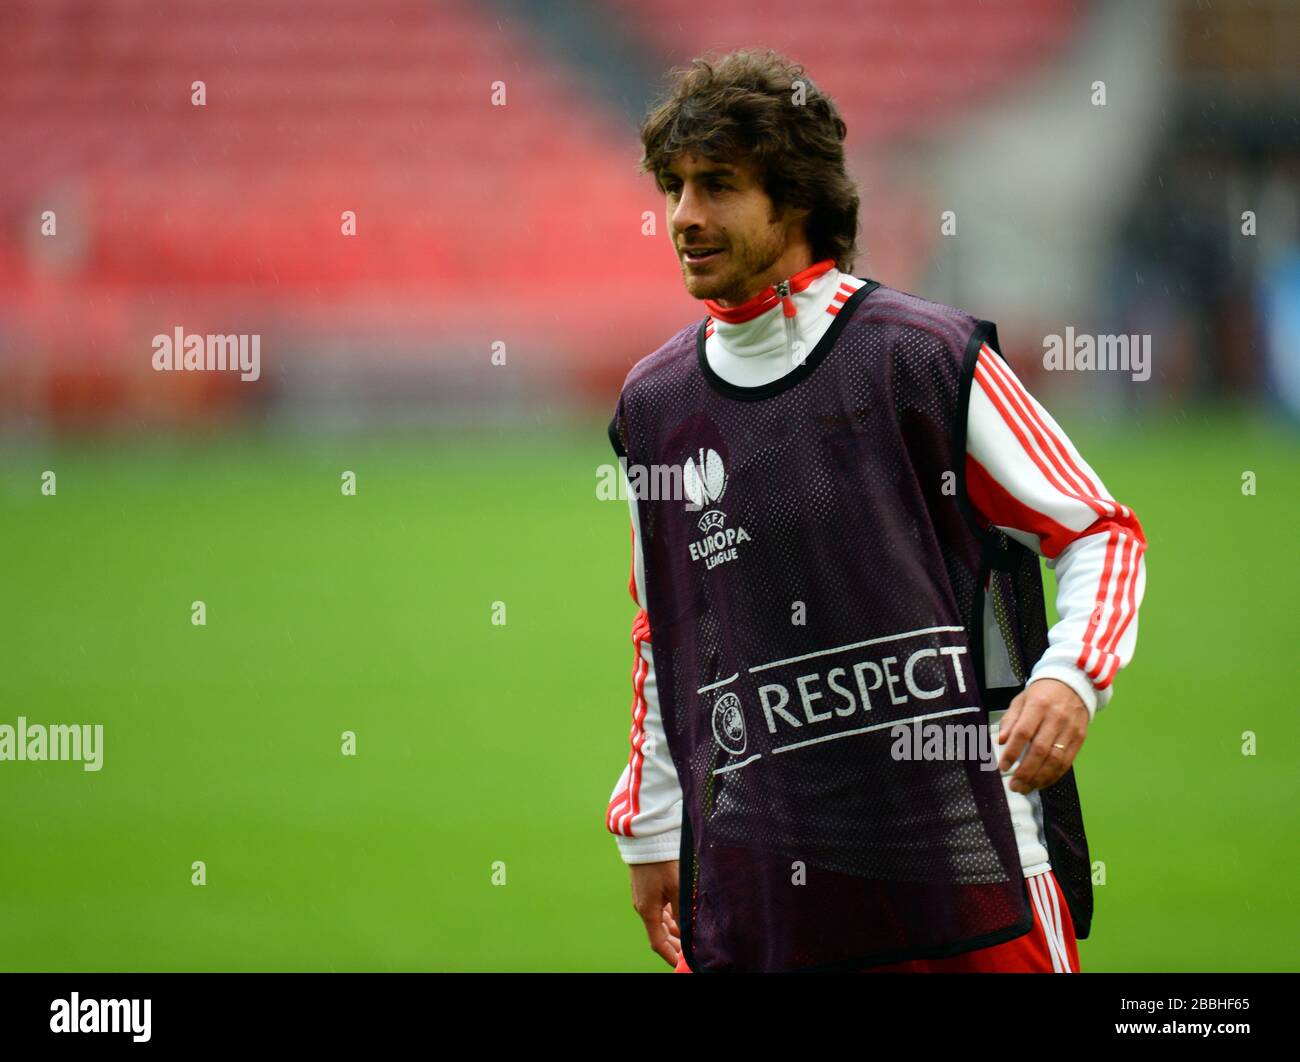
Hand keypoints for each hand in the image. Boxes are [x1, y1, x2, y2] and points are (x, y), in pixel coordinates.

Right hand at [629, 860, 679, 966]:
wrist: (646, 839)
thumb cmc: (662, 863)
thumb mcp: (676, 889)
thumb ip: (682, 913)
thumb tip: (687, 934)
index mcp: (648, 911)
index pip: (657, 943)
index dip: (670, 955)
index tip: (681, 964)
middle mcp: (643, 907)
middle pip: (658, 933)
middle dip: (673, 945)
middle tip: (688, 952)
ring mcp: (643, 898)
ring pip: (659, 921)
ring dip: (672, 931)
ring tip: (687, 936)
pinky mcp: (646, 889)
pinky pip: (658, 909)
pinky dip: (669, 917)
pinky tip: (679, 915)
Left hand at [996, 678, 1088, 793]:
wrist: (1074, 683)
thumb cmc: (1043, 693)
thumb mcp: (1021, 699)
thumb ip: (1010, 720)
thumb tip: (1001, 741)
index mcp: (1038, 706)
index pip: (1023, 732)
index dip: (1012, 752)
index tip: (1003, 767)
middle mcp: (1056, 718)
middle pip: (1040, 750)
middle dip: (1025, 772)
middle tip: (1014, 786)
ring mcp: (1070, 729)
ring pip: (1055, 760)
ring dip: (1039, 778)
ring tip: (1025, 788)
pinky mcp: (1080, 738)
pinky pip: (1067, 762)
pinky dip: (1053, 776)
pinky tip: (1041, 783)